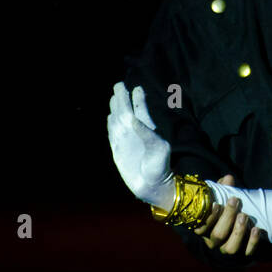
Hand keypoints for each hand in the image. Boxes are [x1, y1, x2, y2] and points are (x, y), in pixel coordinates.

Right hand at [106, 82, 172, 207]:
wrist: (153, 186)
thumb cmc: (160, 166)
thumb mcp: (158, 147)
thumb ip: (146, 132)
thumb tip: (132, 117)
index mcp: (147, 129)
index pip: (140, 109)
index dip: (138, 98)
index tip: (137, 88)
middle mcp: (135, 132)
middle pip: (126, 110)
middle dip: (122, 98)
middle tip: (119, 85)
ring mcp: (126, 141)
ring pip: (118, 120)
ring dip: (116, 108)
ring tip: (114, 96)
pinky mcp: (118, 150)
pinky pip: (112, 134)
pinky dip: (110, 124)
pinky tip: (110, 116)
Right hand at [193, 174, 264, 255]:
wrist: (240, 224)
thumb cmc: (225, 209)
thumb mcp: (222, 198)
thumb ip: (223, 189)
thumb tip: (228, 179)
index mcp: (204, 230)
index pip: (201, 228)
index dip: (208, 217)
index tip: (217, 204)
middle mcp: (214, 242)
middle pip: (217, 236)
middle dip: (226, 218)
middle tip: (235, 201)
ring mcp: (227, 249)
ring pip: (230, 248)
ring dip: (238, 231)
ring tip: (244, 215)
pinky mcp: (242, 254)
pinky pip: (247, 252)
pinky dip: (252, 242)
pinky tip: (256, 229)